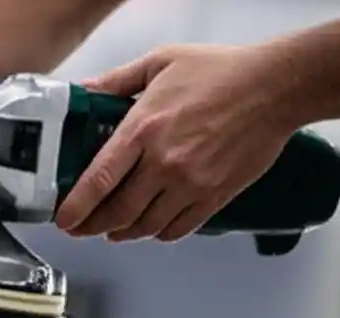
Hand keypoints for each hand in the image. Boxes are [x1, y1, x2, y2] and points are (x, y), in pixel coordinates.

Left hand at [55, 43, 298, 241]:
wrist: (275, 87)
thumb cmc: (221, 71)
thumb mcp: (160, 62)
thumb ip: (117, 81)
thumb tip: (85, 92)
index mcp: (143, 129)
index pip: (98, 181)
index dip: (75, 207)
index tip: (63, 219)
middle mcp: (164, 163)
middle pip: (117, 212)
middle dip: (92, 226)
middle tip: (81, 228)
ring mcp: (190, 184)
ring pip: (145, 226)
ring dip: (123, 232)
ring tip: (113, 230)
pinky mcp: (215, 196)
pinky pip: (178, 229)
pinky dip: (159, 233)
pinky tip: (152, 226)